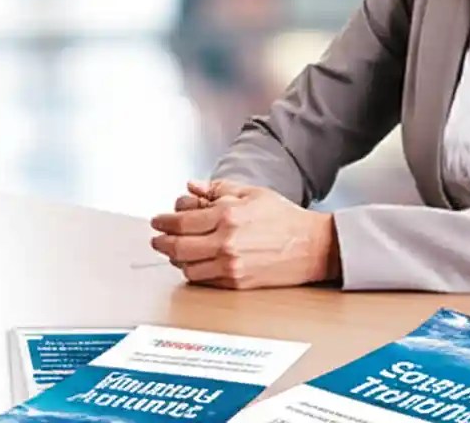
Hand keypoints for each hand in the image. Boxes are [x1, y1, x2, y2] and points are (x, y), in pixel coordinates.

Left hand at [149, 180, 340, 289]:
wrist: (312, 247)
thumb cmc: (285, 219)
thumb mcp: (251, 193)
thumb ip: (217, 188)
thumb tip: (191, 187)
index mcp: (227, 215)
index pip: (181, 221)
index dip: (163, 221)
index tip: (157, 221)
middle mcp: (226, 242)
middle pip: (177, 246)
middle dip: (161, 242)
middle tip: (157, 239)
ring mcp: (230, 265)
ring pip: (186, 267)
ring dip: (175, 259)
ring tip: (174, 251)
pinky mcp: (236, 282)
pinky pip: (203, 280)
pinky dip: (193, 271)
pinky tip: (194, 263)